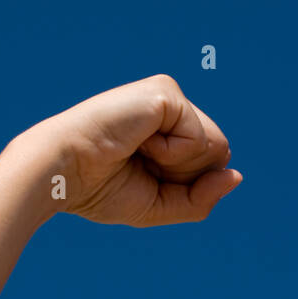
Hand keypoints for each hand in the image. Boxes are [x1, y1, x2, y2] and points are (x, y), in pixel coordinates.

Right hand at [31, 73, 241, 226]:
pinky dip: (172, 155)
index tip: (142, 180)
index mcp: (166, 131)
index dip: (185, 187)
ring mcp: (169, 96)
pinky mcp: (166, 93)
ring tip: (138, 153)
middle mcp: (171, 108)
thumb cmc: (98, 189)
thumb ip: (200, 198)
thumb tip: (236, 176)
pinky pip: (200, 140)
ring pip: (216, 147)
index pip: (208, 164)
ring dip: (179, 168)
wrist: (62, 172)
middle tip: (140, 167)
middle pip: (219, 155)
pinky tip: (139, 143)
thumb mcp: (158, 206)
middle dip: (186, 178)